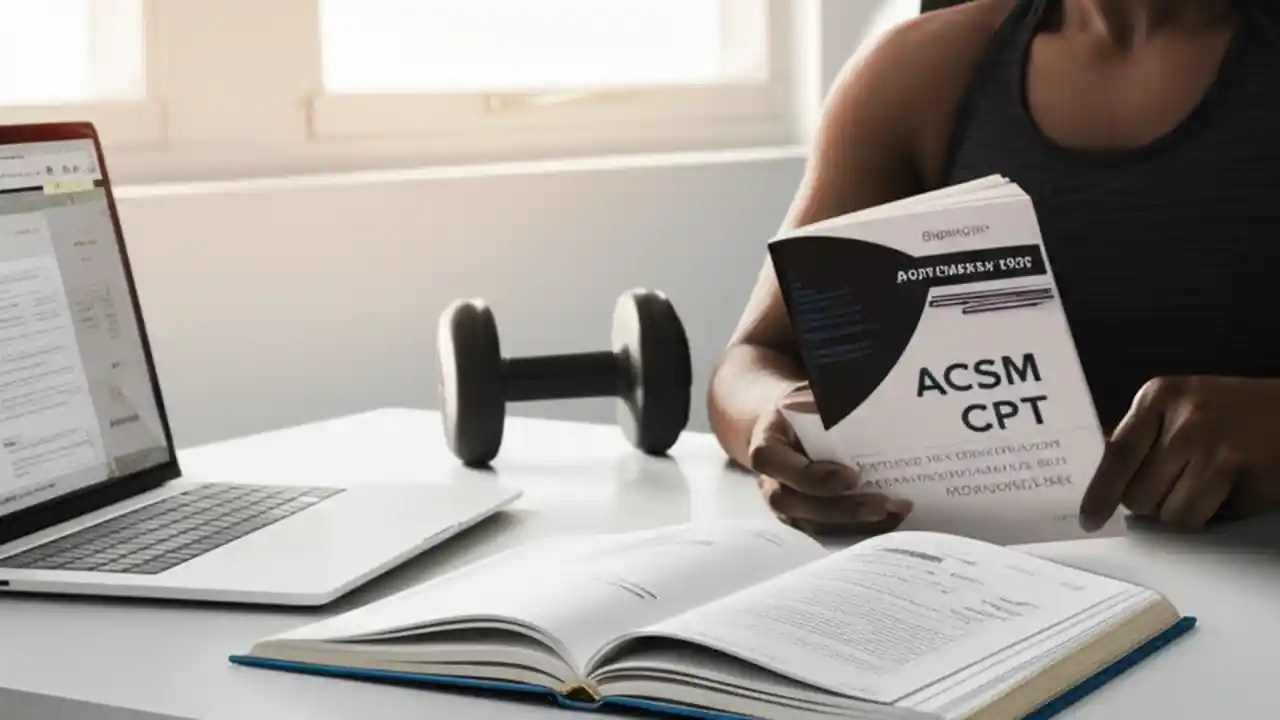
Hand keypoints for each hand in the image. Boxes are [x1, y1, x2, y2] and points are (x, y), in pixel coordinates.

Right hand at [748, 384, 912, 534]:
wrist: (785, 428)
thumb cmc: (802, 410)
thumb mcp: (808, 395)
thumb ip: (825, 398)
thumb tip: (860, 395)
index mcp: (767, 446)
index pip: (775, 465)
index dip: (811, 476)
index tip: (851, 476)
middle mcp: (771, 481)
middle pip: (796, 504)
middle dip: (841, 509)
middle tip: (881, 504)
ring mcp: (788, 505)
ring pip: (814, 525)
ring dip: (855, 524)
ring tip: (894, 511)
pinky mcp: (806, 518)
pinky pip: (829, 532)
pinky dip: (861, 529)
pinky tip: (891, 518)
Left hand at [1079, 376, 1279, 531]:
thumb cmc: (1228, 413)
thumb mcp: (1178, 407)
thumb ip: (1141, 438)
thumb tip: (1100, 480)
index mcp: (1158, 396)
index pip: (1117, 453)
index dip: (1099, 493)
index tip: (1089, 519)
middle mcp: (1184, 418)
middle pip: (1138, 494)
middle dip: (1149, 502)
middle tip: (1173, 485)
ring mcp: (1215, 446)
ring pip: (1170, 514)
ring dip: (1179, 512)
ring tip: (1200, 486)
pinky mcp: (1243, 473)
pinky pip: (1203, 518)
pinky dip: (1209, 515)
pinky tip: (1223, 490)